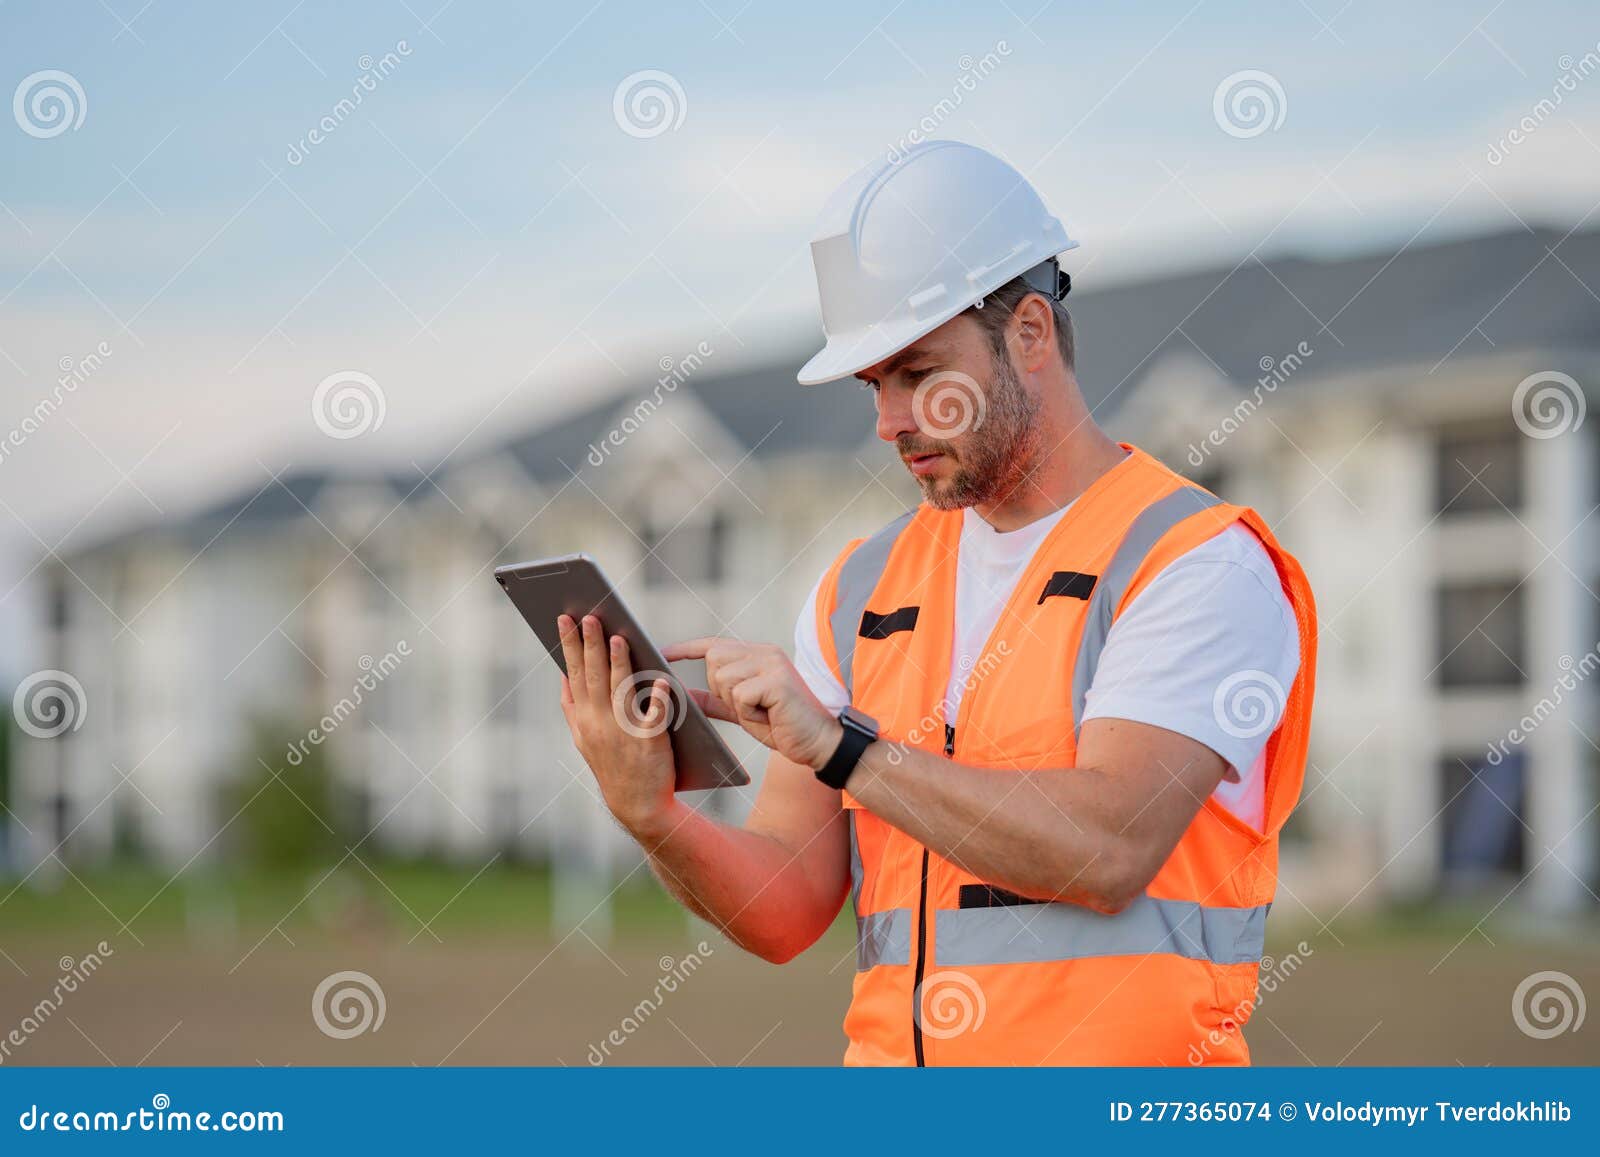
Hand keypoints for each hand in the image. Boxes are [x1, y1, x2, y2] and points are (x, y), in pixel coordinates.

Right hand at [556, 614, 682, 841]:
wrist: (637, 805)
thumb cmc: (612, 764)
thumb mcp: (583, 738)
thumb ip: (571, 707)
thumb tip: (562, 673)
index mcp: (583, 718)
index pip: (573, 674)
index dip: (569, 645)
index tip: (564, 617)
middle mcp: (600, 723)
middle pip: (594, 676)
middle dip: (591, 644)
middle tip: (590, 615)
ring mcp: (624, 733)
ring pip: (621, 691)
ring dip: (620, 664)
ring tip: (620, 637)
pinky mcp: (650, 743)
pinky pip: (653, 717)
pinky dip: (656, 699)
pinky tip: (659, 679)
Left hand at [661, 636, 840, 769]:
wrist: (819, 742)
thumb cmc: (783, 726)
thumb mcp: (742, 712)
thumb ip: (715, 700)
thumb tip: (684, 693)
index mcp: (758, 655)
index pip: (714, 644)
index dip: (686, 649)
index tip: (662, 653)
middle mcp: (765, 652)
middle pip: (714, 659)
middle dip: (720, 687)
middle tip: (747, 706)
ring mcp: (772, 663)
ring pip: (724, 678)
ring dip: (736, 703)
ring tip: (763, 712)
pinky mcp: (777, 680)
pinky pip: (740, 695)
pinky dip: (749, 712)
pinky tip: (770, 716)